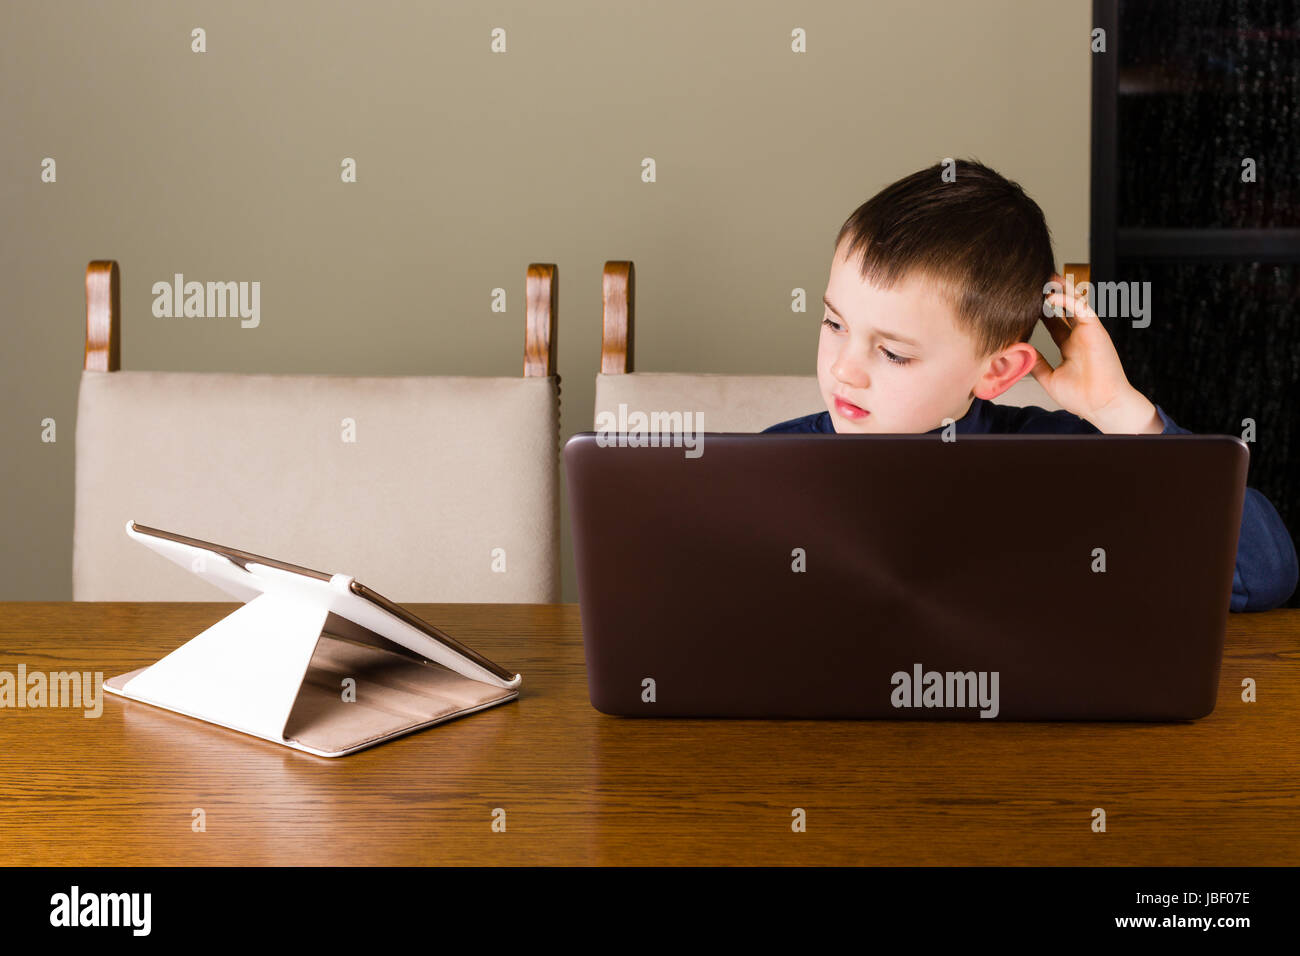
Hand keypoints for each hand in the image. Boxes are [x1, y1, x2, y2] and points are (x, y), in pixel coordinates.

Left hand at [1031, 275, 1161, 433]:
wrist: (1101, 405)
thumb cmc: (1082, 397)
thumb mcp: (1050, 378)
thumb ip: (1037, 364)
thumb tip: (1021, 353)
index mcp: (1071, 347)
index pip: (1054, 324)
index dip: (1042, 312)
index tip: (1027, 303)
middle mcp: (1080, 337)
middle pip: (1065, 309)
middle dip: (1052, 295)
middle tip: (1036, 284)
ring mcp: (1088, 333)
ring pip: (1075, 304)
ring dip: (1061, 291)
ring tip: (1045, 279)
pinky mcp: (1096, 331)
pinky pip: (1082, 309)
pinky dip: (1068, 301)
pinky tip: (1052, 297)